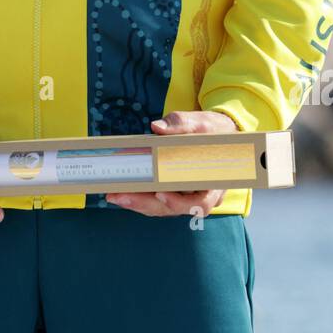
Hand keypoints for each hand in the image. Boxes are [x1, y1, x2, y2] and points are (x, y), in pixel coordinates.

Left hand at [105, 110, 237, 218]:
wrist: (218, 133)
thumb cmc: (212, 130)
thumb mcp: (201, 123)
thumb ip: (181, 125)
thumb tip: (157, 127)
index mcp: (215, 184)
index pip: (200, 203)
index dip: (179, 203)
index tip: (160, 194)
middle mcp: (201, 195)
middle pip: (174, 208)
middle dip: (146, 204)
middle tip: (120, 196)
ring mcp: (187, 195)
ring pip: (162, 207)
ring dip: (138, 202)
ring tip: (115, 194)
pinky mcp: (174, 190)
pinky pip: (158, 198)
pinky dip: (141, 195)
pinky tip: (122, 189)